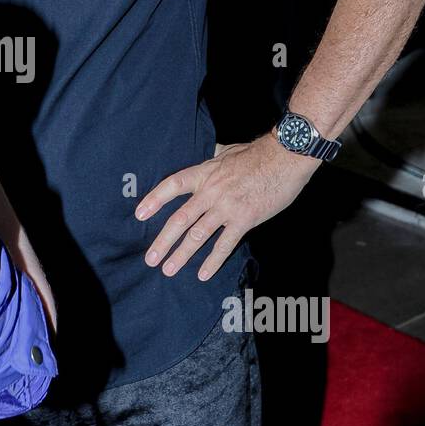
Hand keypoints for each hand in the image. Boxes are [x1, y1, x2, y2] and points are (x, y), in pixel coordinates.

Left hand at [135, 133, 318, 281]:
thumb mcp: (227, 151)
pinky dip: (212, 260)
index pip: (172, 185)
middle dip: (163, 241)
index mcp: (204, 173)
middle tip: (150, 258)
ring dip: (181, 255)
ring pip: (198, 235)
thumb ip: (212, 160)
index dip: (154, 200)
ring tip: (168, 269)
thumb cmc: (257, 153)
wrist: (285, 157)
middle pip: (180, 219)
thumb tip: (207, 157)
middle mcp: (211, 191)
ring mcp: (226, 207)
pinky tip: (202, 273)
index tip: (139, 215)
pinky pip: (224, 244)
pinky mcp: (244, 219)